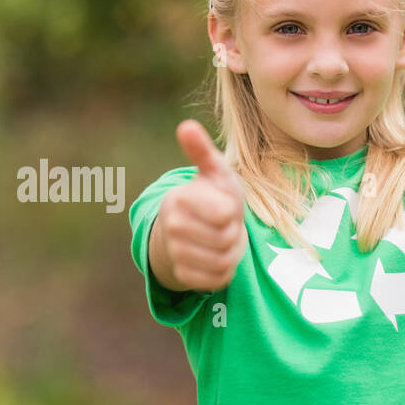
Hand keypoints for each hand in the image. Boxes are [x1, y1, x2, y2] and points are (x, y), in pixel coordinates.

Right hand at [155, 119, 247, 291]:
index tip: (224, 205)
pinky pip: (218, 279)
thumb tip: (185, 125)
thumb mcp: (213, 172)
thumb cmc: (209, 197)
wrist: (188, 231)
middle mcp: (170, 227)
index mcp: (178, 199)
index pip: (225, 214)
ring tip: (222, 239)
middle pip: (226, 239)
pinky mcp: (182, 275)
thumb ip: (201, 151)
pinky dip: (225, 271)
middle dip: (233, 232)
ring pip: (224, 262)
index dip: (233, 211)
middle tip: (225, 224)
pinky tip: (216, 257)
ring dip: (231, 252)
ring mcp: (174, 253)